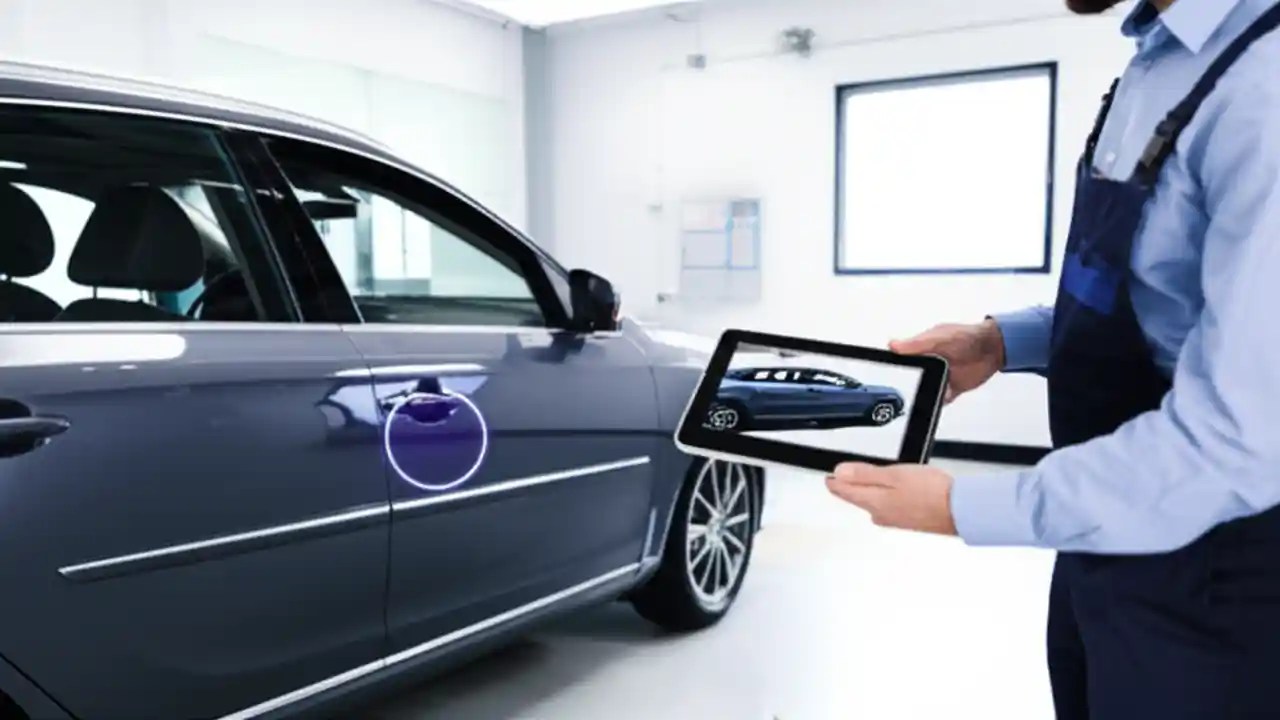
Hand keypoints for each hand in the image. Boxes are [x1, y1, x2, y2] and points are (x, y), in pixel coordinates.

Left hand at [826, 463, 957, 536]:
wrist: (960, 510)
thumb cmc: (930, 492)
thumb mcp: (893, 475)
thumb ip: (864, 474)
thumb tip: (839, 473)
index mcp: (873, 502)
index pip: (843, 492)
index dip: (834, 481)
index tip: (828, 476)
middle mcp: (880, 515)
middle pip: (857, 498)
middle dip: (850, 486)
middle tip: (842, 476)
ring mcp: (894, 520)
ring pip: (874, 502)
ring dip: (869, 491)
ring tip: (869, 478)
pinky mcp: (907, 522)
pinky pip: (889, 507)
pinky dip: (887, 497)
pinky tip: (897, 490)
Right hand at [890, 319, 1005, 403]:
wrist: (994, 349)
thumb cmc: (969, 337)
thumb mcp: (939, 338)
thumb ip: (916, 344)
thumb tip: (893, 345)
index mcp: (921, 349)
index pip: (901, 358)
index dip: (894, 366)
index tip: (891, 371)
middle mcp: (929, 363)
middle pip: (911, 377)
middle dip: (909, 384)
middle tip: (910, 386)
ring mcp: (939, 376)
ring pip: (924, 390)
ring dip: (924, 394)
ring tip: (927, 392)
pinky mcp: (950, 388)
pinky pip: (939, 399)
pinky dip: (938, 402)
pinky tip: (939, 398)